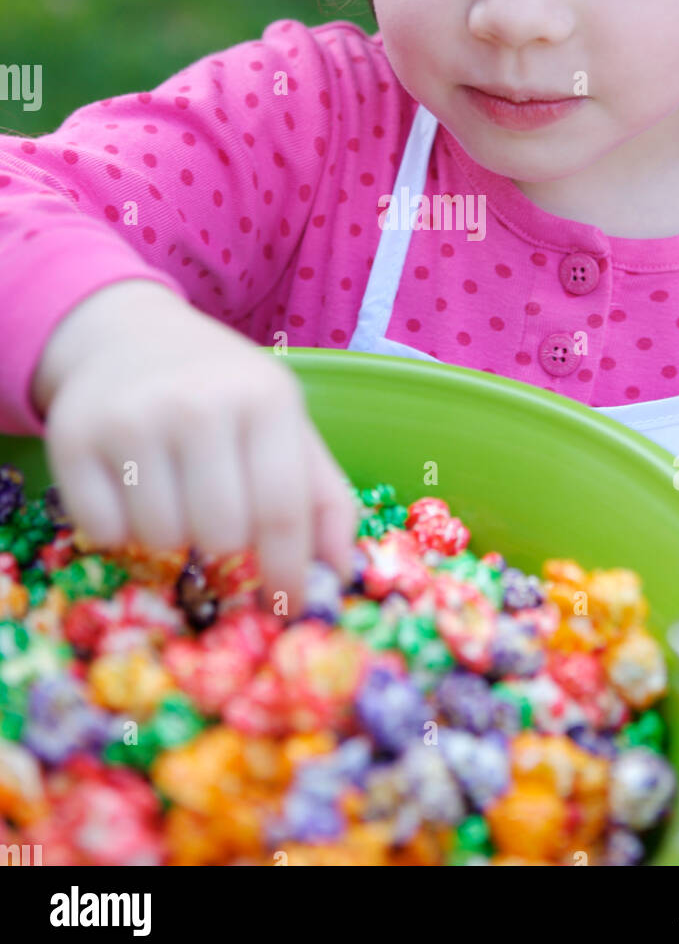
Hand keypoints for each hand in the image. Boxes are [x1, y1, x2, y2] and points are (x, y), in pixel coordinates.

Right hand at [32, 280, 357, 612]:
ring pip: (160, 540)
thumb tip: (340, 571)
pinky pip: (104, 532)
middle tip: (218, 519)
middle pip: (221, 535)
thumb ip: (322, 495)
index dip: (288, 572)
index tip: (289, 607)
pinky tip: (131, 488)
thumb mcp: (284, 422)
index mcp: (264, 397)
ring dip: (171, 536)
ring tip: (174, 492)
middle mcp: (196, 404)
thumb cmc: (220, 391)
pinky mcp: (72, 438)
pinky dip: (120, 528)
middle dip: (226, 546)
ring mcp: (130, 418)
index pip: (282, 510)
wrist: (128, 336)